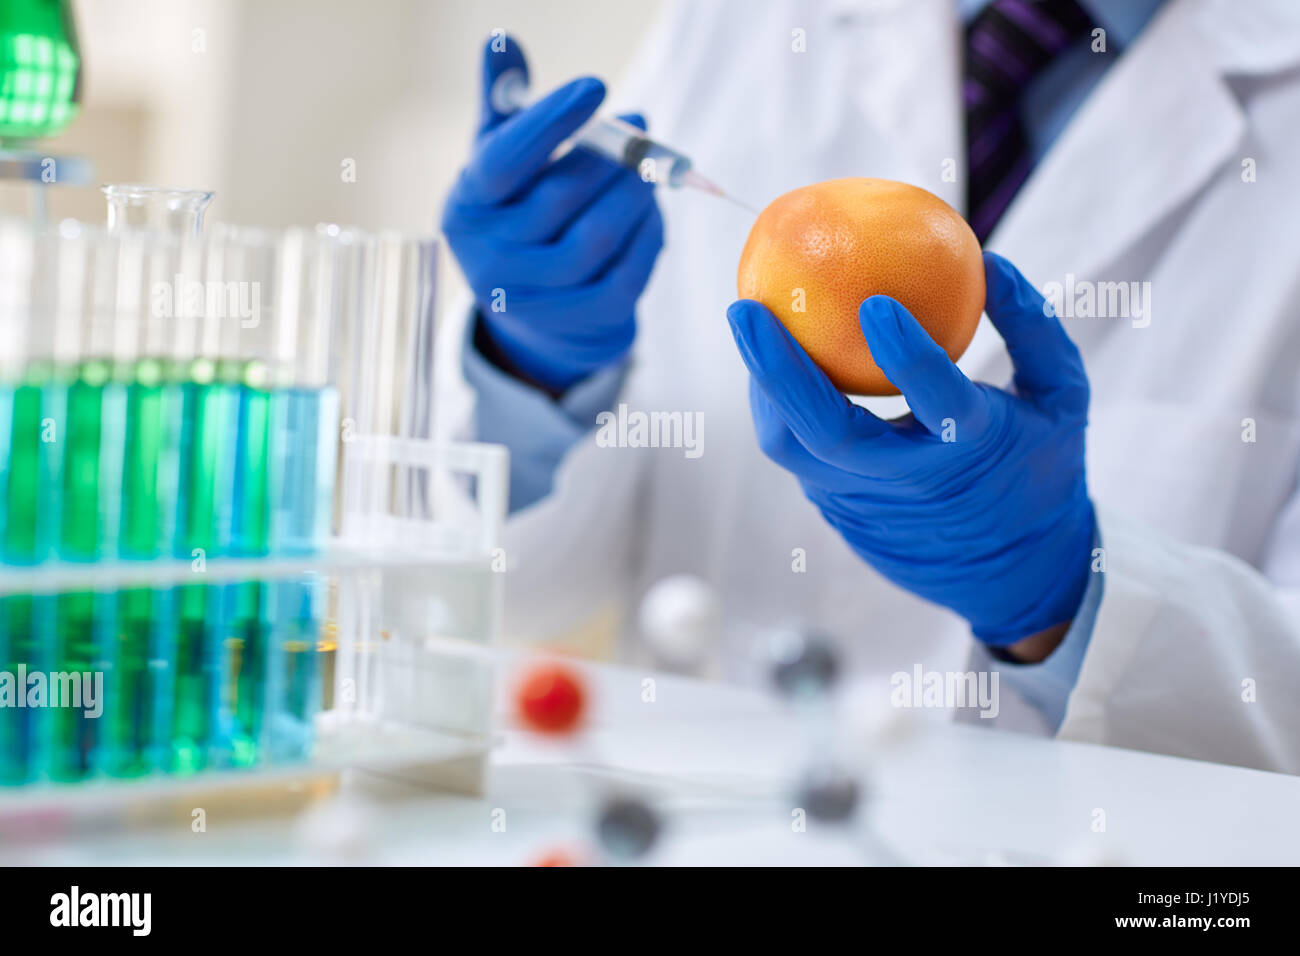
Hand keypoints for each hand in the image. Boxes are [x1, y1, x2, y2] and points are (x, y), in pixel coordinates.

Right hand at [441, 35, 663, 391]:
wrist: (533, 312)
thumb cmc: (518, 214)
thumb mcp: (501, 163)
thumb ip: (505, 105)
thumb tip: (502, 42)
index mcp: (467, 206)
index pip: (505, 161)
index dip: (550, 123)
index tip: (595, 87)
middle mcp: (488, 256)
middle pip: (560, 198)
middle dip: (611, 157)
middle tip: (643, 128)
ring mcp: (532, 297)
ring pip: (597, 238)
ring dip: (635, 195)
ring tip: (650, 171)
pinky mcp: (575, 322)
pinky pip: (625, 274)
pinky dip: (648, 237)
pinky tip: (650, 213)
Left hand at [726, 252, 1095, 646]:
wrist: (1012, 571)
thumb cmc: (1041, 467)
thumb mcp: (1063, 396)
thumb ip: (1032, 326)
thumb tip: (986, 260)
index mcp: (972, 451)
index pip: (938, 403)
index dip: (908, 356)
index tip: (875, 300)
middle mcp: (908, 482)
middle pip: (825, 433)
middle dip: (778, 369)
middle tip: (746, 308)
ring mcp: (864, 502)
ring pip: (793, 448)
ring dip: (763, 387)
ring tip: (751, 324)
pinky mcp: (838, 510)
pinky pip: (796, 452)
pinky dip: (779, 405)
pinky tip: (774, 359)